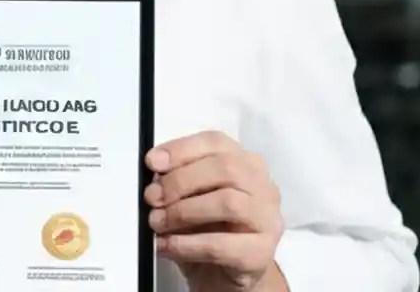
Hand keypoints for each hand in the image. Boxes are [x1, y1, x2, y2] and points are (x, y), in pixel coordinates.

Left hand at [144, 131, 286, 291]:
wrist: (224, 277)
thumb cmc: (207, 231)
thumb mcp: (188, 200)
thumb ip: (177, 184)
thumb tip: (155, 179)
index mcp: (244, 164)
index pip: (216, 142)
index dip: (182, 149)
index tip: (152, 162)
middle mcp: (263, 186)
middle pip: (225, 168)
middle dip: (181, 181)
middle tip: (152, 197)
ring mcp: (267, 220)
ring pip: (228, 202)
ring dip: (183, 211)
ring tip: (157, 222)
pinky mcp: (261, 253)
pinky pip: (222, 244)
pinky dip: (187, 244)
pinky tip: (167, 246)